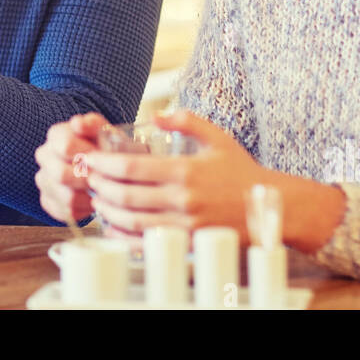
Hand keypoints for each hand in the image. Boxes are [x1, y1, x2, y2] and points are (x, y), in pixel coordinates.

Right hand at [33, 113, 108, 224]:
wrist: (105, 165)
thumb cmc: (106, 147)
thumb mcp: (105, 131)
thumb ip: (93, 124)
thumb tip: (78, 123)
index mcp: (56, 135)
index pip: (65, 146)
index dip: (87, 154)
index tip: (103, 157)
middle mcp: (44, 156)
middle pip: (60, 174)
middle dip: (87, 179)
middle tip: (104, 179)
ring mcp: (44, 179)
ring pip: (65, 196)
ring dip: (89, 196)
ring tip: (102, 190)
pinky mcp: (48, 200)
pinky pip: (65, 212)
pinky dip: (83, 210)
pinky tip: (92, 200)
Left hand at [83, 109, 271, 248]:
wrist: (271, 207)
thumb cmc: (242, 172)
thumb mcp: (217, 138)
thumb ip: (186, 121)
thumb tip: (155, 115)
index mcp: (185, 170)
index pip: (131, 168)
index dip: (103, 165)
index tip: (90, 159)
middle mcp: (182, 199)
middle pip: (125, 195)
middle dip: (99, 186)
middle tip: (87, 178)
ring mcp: (184, 225)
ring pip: (132, 221)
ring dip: (107, 210)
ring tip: (96, 199)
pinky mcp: (188, 243)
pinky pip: (147, 243)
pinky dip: (123, 237)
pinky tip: (113, 226)